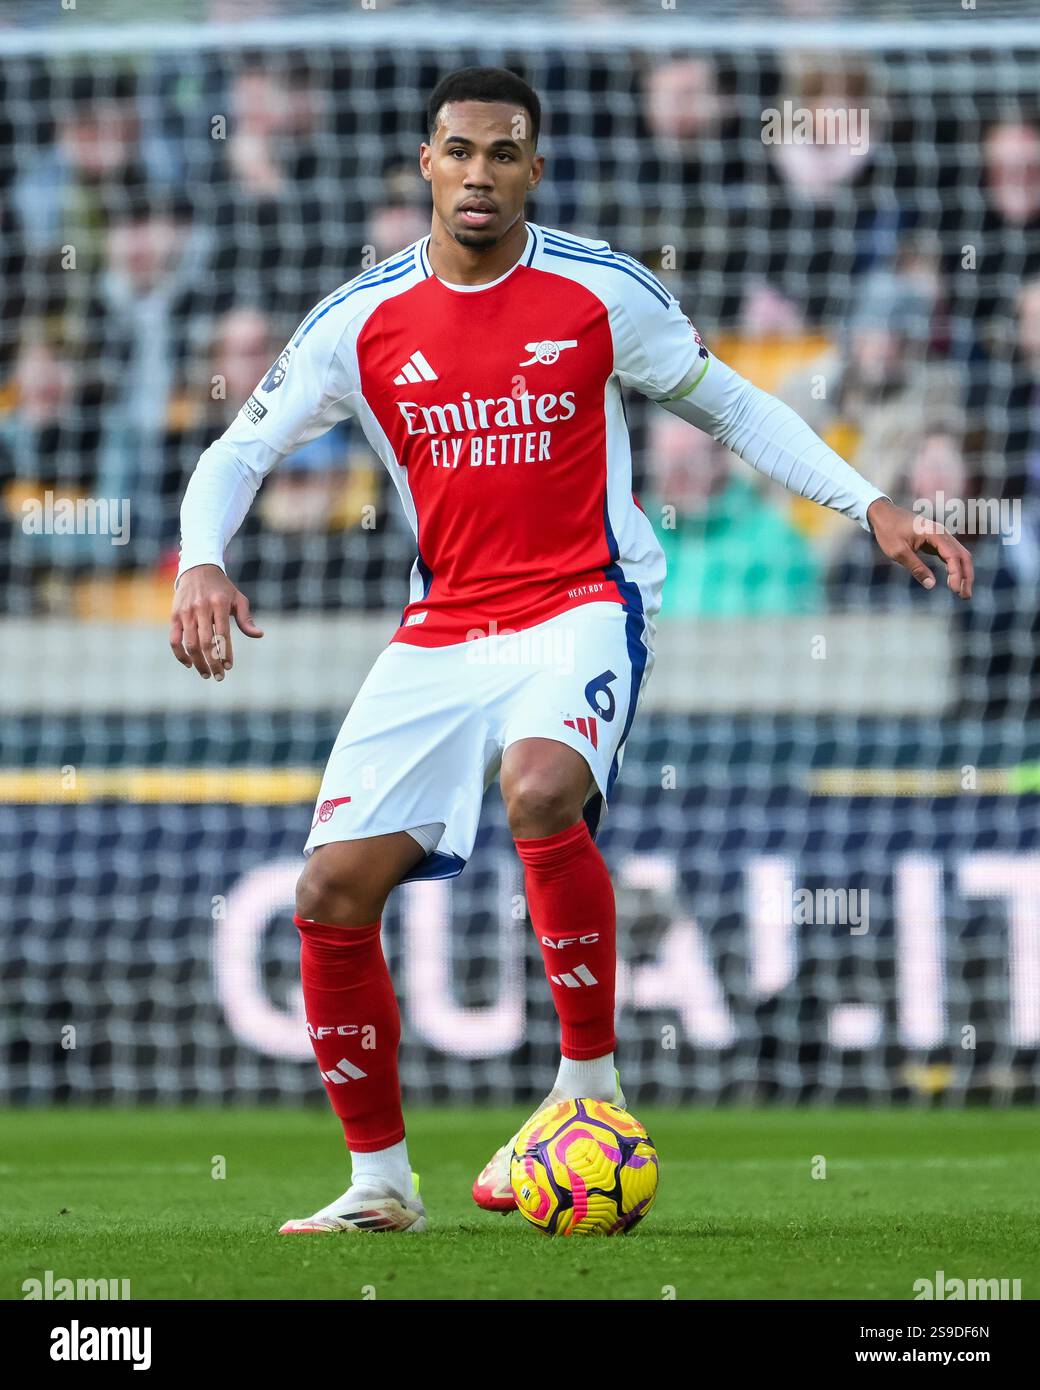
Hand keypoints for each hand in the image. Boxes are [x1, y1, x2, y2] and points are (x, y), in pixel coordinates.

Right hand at [169, 564, 263, 679]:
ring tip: (206, 674)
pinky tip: (189, 664)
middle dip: (212, 663)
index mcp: (219, 604)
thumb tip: (259, 635)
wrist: (198, 569)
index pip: (223, 634)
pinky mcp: (174, 616)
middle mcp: (201, 608)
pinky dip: (180, 654)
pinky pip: (174, 639)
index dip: (225, 653)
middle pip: (205, 643)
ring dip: (198, 662)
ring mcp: (186, 613)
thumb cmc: (222, 588)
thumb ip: (246, 619)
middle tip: (219, 676)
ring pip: (189, 644)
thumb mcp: (238, 599)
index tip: (229, 667)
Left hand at [866, 497, 972, 599]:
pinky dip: (955, 568)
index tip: (955, 591)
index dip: (957, 574)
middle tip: (965, 596)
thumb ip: (916, 567)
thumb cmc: (889, 531)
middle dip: (966, 576)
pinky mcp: (937, 540)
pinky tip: (953, 580)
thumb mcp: (898, 552)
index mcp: (934, 533)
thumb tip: (931, 585)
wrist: (884, 514)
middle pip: (963, 556)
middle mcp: (942, 533)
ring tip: (962, 592)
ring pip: (960, 555)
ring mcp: (941, 536)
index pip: (953, 556)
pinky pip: (952, 555)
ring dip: (963, 573)